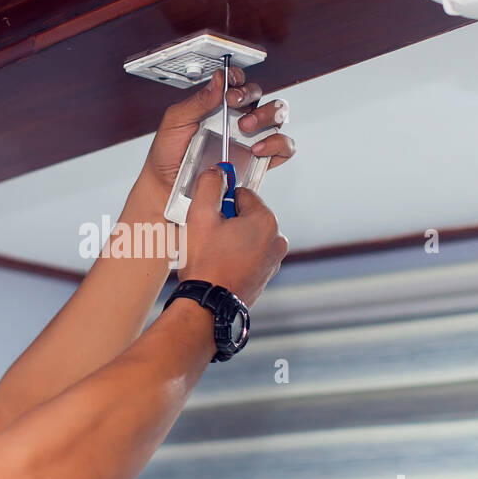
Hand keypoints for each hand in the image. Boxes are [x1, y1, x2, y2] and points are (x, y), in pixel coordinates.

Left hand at [141, 66, 294, 193]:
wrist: (168, 188)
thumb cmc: (169, 155)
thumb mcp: (175, 123)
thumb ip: (197, 102)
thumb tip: (217, 81)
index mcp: (219, 106)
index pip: (238, 82)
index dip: (238, 78)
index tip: (229, 84)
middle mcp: (239, 120)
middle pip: (260, 96)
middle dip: (250, 94)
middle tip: (234, 103)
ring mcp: (251, 140)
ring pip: (277, 118)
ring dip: (267, 116)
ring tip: (246, 127)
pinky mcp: (260, 162)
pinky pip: (282, 149)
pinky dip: (277, 145)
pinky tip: (258, 149)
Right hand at [177, 165, 287, 308]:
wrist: (208, 306)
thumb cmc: (205, 263)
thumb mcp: (200, 215)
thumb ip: (209, 184)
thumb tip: (216, 172)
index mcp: (266, 220)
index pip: (243, 194)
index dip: (222, 203)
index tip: (211, 216)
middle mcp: (277, 239)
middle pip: (248, 216)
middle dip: (229, 222)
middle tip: (209, 238)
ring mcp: (274, 260)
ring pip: (249, 236)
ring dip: (232, 240)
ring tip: (214, 255)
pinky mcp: (267, 276)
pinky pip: (251, 256)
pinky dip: (237, 257)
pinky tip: (221, 266)